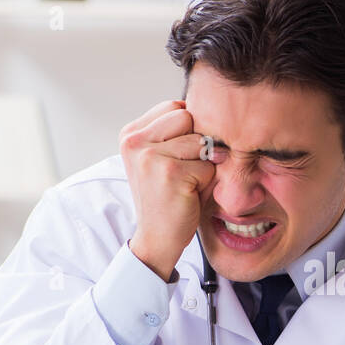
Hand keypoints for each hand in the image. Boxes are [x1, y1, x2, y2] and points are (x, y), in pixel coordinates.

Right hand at [118, 100, 214, 280]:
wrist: (157, 237)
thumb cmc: (166, 196)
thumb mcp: (162, 157)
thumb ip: (176, 131)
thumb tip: (214, 108)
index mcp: (130, 134)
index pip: (174, 106)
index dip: (188, 129)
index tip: (179, 155)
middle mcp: (135, 141)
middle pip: (187, 116)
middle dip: (195, 143)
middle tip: (183, 170)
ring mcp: (150, 156)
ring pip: (200, 141)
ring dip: (202, 163)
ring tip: (185, 182)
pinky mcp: (170, 172)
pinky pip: (208, 164)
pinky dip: (205, 180)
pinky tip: (187, 194)